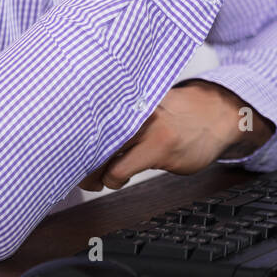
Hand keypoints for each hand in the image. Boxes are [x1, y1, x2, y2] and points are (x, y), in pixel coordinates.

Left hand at [77, 80, 275, 190]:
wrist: (217, 115)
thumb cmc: (179, 114)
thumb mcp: (146, 106)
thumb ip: (121, 114)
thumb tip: (85, 132)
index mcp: (126, 97)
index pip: (87, 114)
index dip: (68, 135)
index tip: (60, 149)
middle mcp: (133, 108)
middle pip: (88, 133)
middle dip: (75, 158)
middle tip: (73, 170)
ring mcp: (145, 127)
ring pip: (100, 154)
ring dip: (92, 173)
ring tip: (95, 179)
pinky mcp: (158, 148)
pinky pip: (120, 170)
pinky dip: (112, 179)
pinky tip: (117, 180)